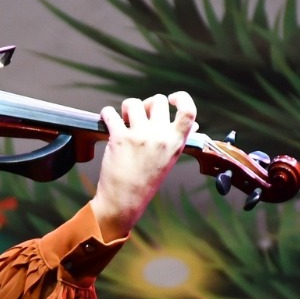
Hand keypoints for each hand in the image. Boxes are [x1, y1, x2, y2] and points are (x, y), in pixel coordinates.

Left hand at [88, 92, 197, 239]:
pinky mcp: (119, 138)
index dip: (182, 98)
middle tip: (140, 116)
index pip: (189, 111)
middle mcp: (160, 137)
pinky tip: (109, 120)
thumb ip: (179, 139)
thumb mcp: (170, 160)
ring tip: (124, 120)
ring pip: (133, 103)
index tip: (172, 98)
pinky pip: (110, 113)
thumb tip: (192, 124)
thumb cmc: (146, 181)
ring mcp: (139, 136)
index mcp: (175, 142)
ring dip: (127, 108)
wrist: (124, 200)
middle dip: (147, 104)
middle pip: (157, 100)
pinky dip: (107, 114)